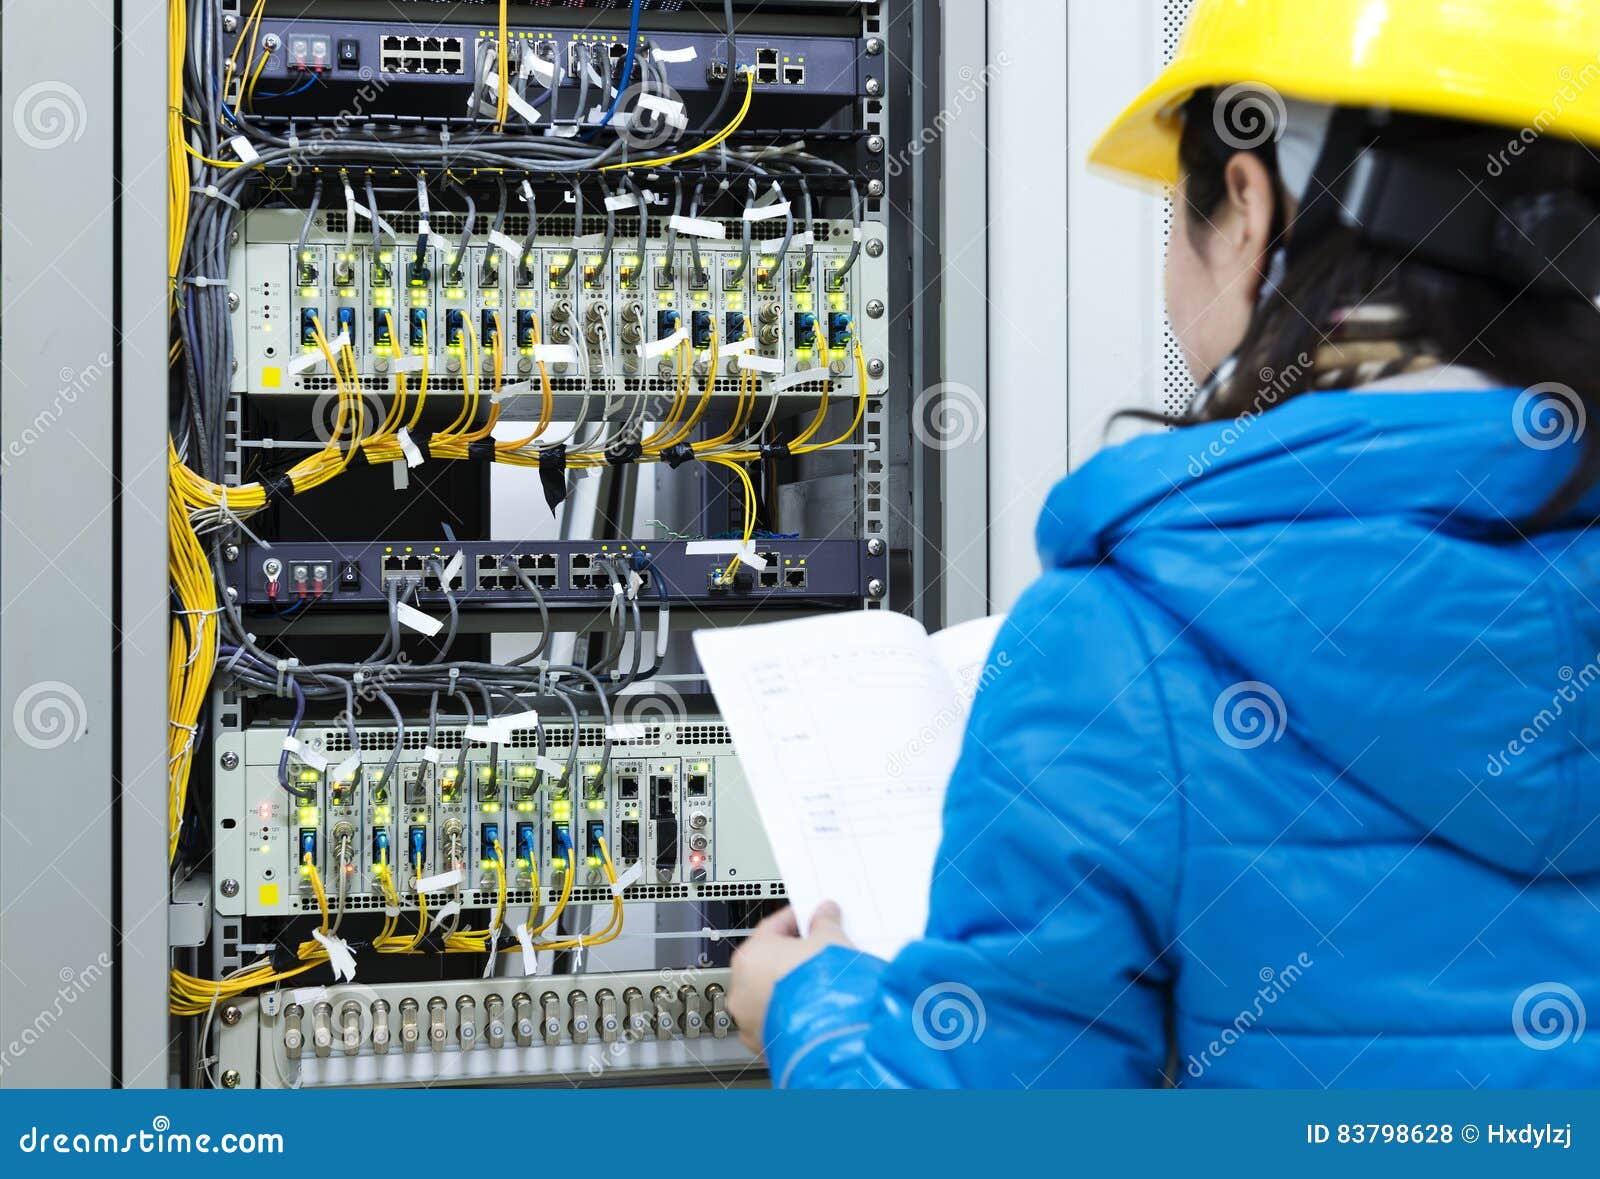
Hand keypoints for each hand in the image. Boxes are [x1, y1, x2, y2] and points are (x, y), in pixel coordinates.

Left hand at [729, 901, 854, 1054]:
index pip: (771, 927)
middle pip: (766, 964)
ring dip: (789, 988)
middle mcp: (741, 990)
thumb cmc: (823, 990)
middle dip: (791, 956)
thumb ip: (824, 923)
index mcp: (749, 957)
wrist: (833, 1038)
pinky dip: (790, 1015)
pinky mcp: (763, 1046)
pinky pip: (775, 1022)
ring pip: (768, 996)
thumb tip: (825, 915)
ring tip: (818, 984)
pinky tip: (812, 1010)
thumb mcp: (830, 941)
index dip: (795, 919)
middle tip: (815, 951)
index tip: (809, 918)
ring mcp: (749, 1022)